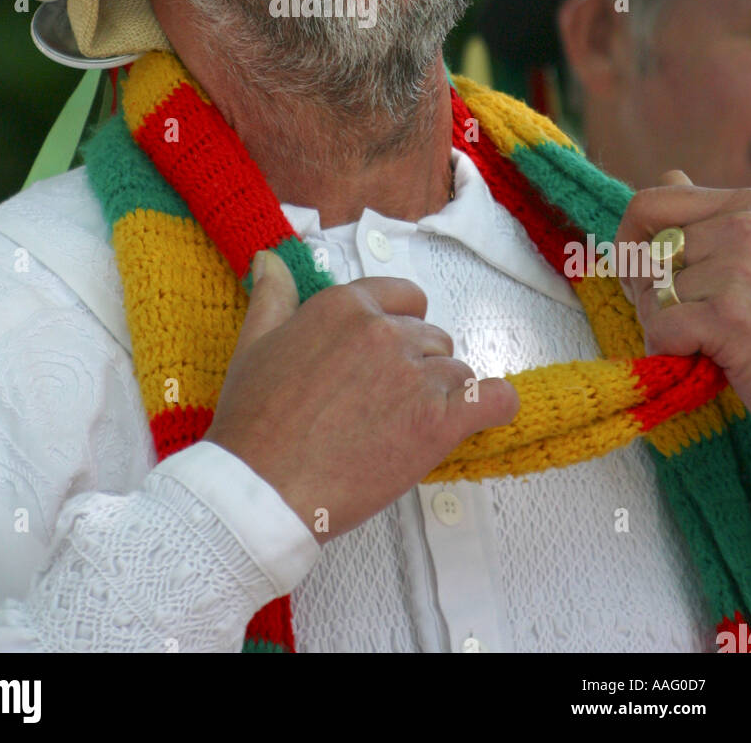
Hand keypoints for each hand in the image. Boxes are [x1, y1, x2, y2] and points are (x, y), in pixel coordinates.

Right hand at [204, 249, 518, 541]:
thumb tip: (271, 260)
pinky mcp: (438, 422)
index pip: (406, 297)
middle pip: (433, 337)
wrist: (260, 489)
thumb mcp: (253, 345)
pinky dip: (497, 406)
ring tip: (405, 429)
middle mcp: (384, 331)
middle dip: (419, 368)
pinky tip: (489, 414)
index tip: (387, 356)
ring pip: (457, 372)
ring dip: (442, 397)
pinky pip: (493, 400)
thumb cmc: (252, 422)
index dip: (401, 326)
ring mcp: (414, 375)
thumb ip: (273, 297)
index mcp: (344, 305)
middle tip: (385, 406)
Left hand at [616, 170, 750, 416]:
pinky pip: (662, 327)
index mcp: (748, 204)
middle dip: (650, 297)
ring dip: (664, 328)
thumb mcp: (744, 256)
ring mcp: (741, 267)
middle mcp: (746, 225)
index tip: (646, 279)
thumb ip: (708, 219)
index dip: (631, 245)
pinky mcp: (733, 317)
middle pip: (647, 255)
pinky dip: (671, 352)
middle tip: (683, 324)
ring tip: (705, 342)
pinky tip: (704, 361)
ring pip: (653, 294)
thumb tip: (670, 176)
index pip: (651, 204)